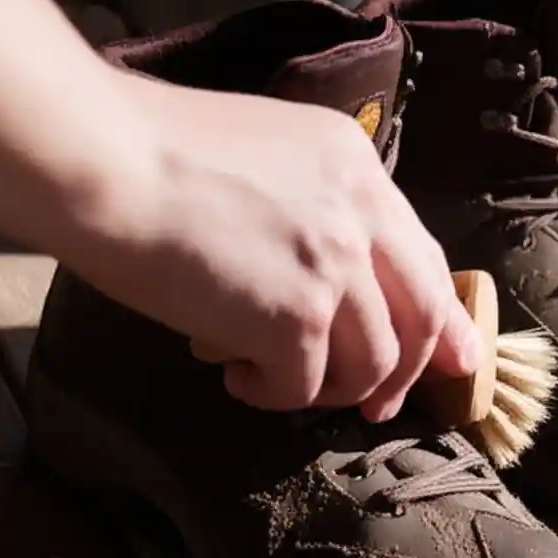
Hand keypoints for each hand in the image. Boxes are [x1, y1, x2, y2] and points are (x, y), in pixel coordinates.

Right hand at [66, 70, 481, 418]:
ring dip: (330, 388)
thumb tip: (323, 280)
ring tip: (277, 379)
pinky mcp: (297, 318)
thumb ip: (311, 206)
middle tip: (379, 407)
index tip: (456, 358)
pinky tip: (237, 377)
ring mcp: (336, 267)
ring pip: (373, 363)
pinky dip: (274, 395)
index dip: (444, 316)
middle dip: (410, 373)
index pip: (423, 256)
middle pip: (422, 316)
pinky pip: (306, 386)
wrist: (101, 157)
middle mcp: (362, 215)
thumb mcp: (266, 155)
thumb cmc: (151, 151)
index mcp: (356, 168)